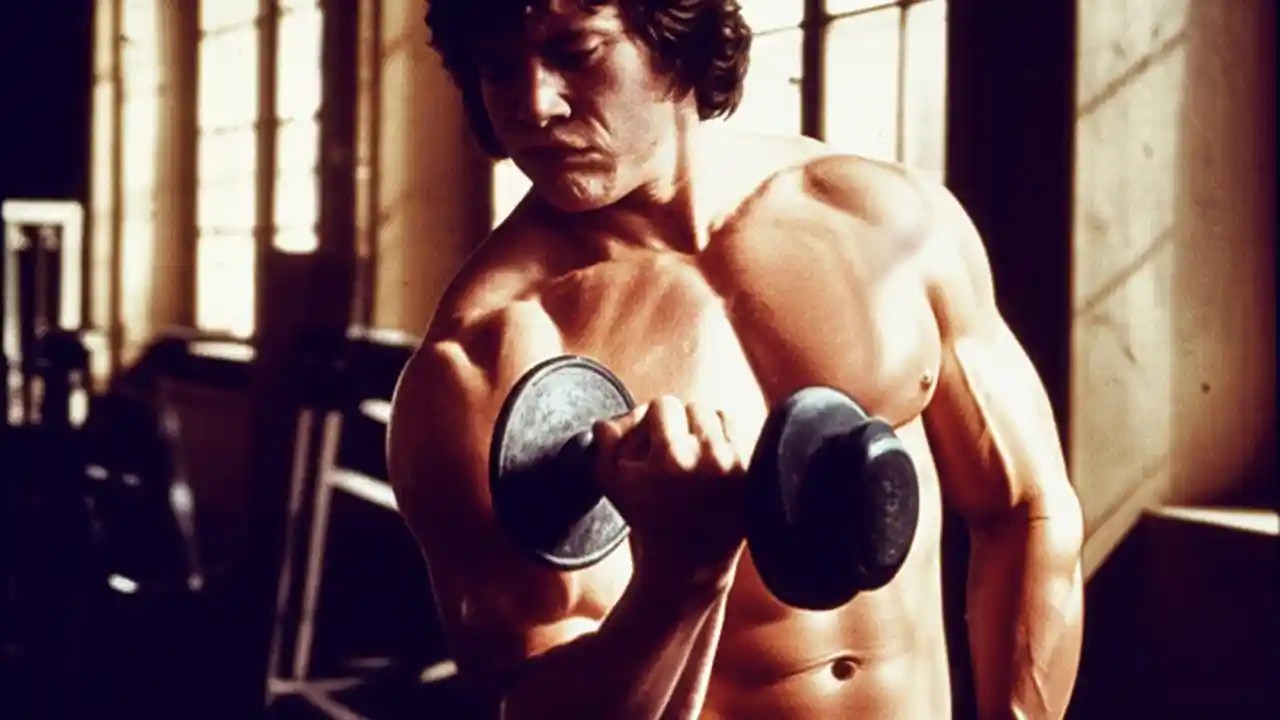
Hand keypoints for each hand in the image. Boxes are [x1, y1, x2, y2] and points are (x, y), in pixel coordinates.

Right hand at [590, 396, 747, 585]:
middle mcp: (708, 456)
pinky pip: (741, 431)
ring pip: (719, 415)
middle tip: (671, 452)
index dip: (652, 421)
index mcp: (671, 457)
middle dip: (680, 425)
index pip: (664, 404)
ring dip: (705, 430)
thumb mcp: (611, 482)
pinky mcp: (752, 472)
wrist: (689, 560)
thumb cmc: (646, 518)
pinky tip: (713, 462)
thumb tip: (609, 420)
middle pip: (694, 407)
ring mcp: (736, 464)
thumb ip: (605, 442)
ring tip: (693, 457)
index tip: (651, 442)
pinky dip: (726, 439)